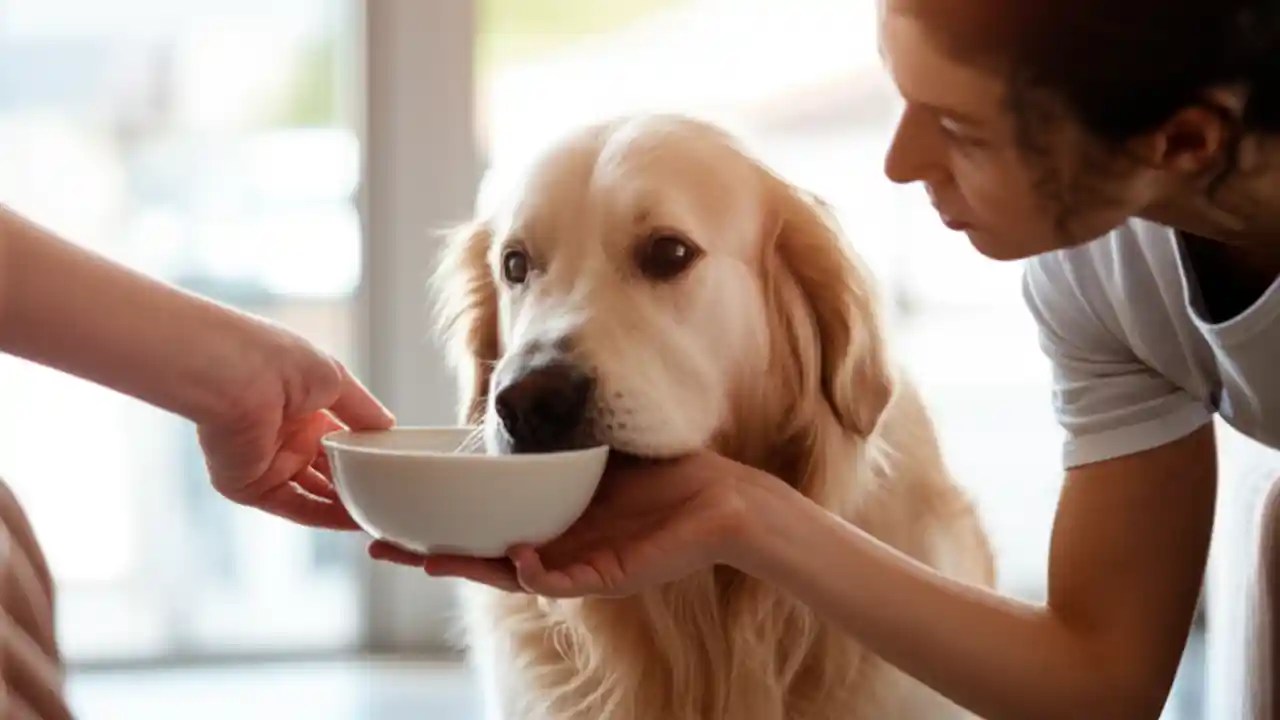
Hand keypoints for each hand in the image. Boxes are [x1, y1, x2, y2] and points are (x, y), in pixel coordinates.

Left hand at [198, 331, 394, 529]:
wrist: (231, 373)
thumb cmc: (277, 361)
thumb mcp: (335, 380)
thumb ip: (362, 410)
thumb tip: (388, 428)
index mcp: (299, 408)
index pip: (338, 440)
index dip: (363, 454)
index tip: (390, 467)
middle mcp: (282, 437)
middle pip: (326, 471)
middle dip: (357, 484)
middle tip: (391, 497)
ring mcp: (265, 463)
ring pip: (313, 493)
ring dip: (345, 505)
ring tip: (382, 514)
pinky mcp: (249, 486)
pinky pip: (294, 506)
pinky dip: (326, 515)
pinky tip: (356, 520)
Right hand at [370, 451, 762, 596]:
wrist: (724, 497)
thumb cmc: (664, 472)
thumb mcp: (591, 451)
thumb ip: (550, 445)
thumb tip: (508, 408)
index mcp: (549, 523)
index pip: (483, 529)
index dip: (440, 528)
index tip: (393, 517)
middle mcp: (557, 549)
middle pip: (482, 558)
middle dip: (432, 553)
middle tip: (381, 545)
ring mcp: (580, 567)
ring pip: (512, 575)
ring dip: (470, 568)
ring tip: (426, 560)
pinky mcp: (611, 576)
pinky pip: (565, 582)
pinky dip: (538, 572)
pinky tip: (518, 556)